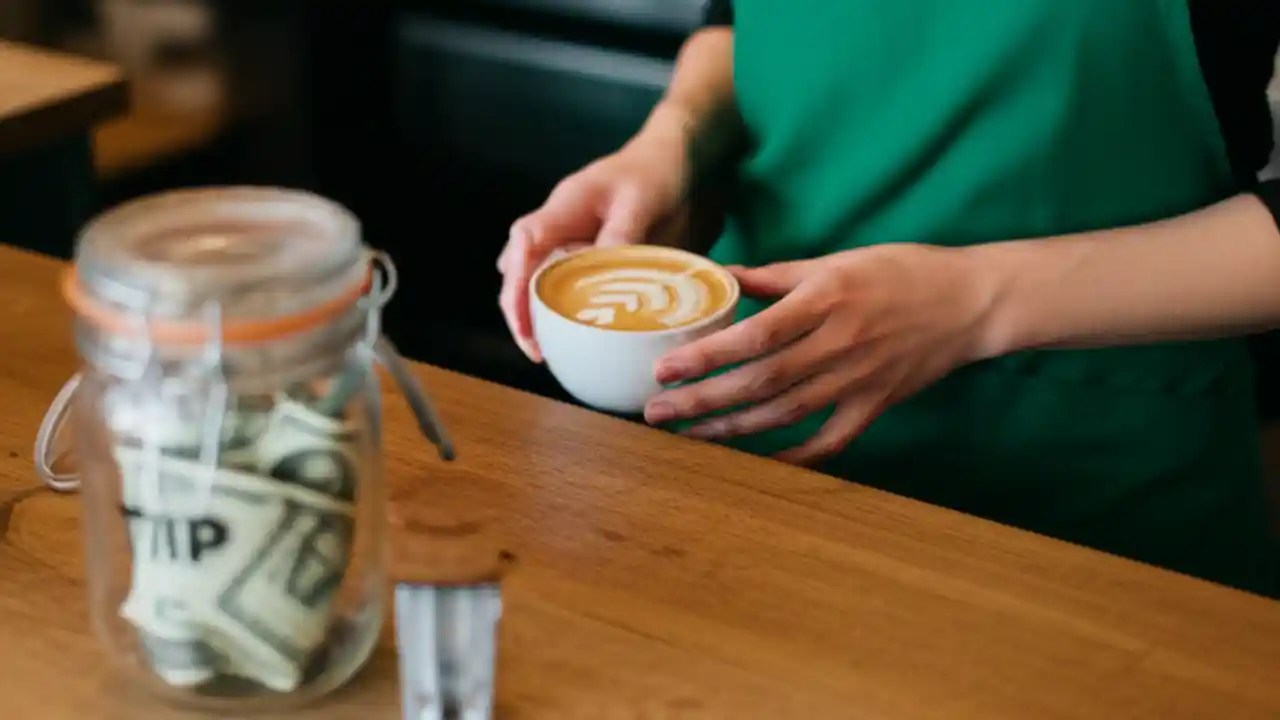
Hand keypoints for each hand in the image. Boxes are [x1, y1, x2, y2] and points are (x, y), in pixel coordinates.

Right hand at [498, 111, 692, 361]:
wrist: (675, 154)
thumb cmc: (657, 172)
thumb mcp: (643, 202)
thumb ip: (621, 237)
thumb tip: (600, 283)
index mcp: (564, 206)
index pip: (524, 245)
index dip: (516, 289)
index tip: (525, 328)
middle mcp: (557, 223)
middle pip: (518, 268)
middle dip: (520, 310)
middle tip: (538, 351)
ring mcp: (568, 235)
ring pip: (536, 276)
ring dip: (538, 310)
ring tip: (554, 347)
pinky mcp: (585, 248)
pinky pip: (564, 279)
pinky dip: (566, 305)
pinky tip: (582, 329)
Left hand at [643, 244, 996, 464]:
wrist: (971, 302)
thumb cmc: (900, 272)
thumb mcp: (835, 262)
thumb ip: (775, 276)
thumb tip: (721, 276)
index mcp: (825, 300)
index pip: (754, 334)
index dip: (707, 355)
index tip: (665, 368)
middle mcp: (838, 343)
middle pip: (760, 380)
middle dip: (704, 400)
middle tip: (657, 413)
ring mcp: (858, 380)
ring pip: (785, 413)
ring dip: (732, 430)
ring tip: (689, 437)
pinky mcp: (875, 405)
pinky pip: (829, 441)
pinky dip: (794, 458)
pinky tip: (757, 465)